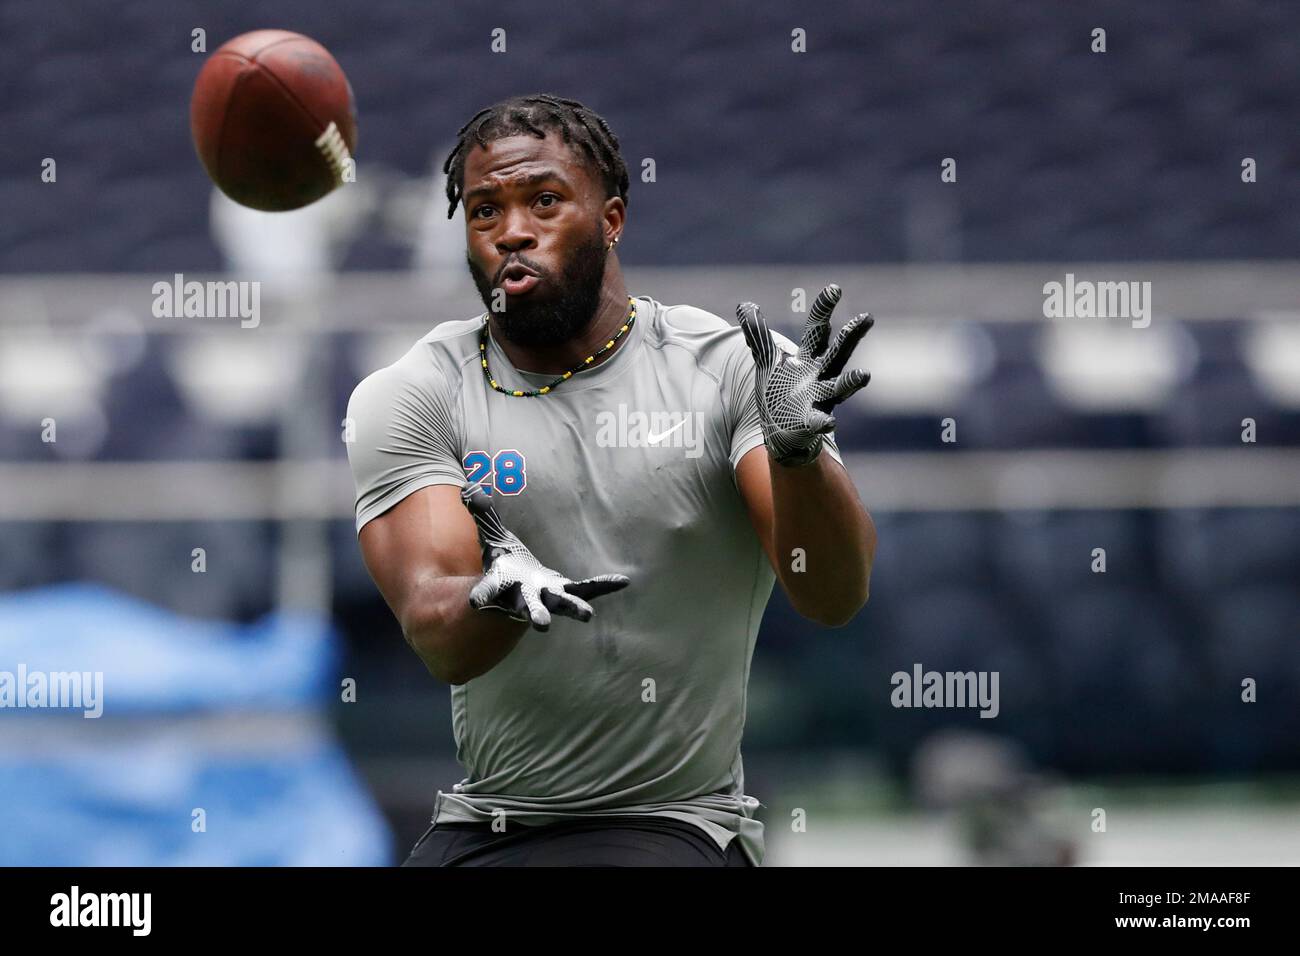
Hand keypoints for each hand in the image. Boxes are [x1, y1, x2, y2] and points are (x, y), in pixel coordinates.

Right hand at [460, 482, 629, 631]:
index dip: (482, 595)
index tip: (475, 603)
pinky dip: (602, 586)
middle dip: (536, 615)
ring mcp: (547, 596)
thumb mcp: (491, 536)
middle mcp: (524, 596)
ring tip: (588, 616)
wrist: (517, 587)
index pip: (489, 589)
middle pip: (529, 607)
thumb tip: (469, 487)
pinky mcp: (566, 591)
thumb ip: (483, 514)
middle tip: (542, 626)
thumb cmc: (503, 562)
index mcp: (502, 583)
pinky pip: (586, 589)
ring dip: (573, 609)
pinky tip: (623, 581)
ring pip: (561, 604)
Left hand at [737, 284, 873, 465]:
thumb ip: (758, 335)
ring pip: (838, 387)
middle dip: (851, 336)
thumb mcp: (767, 361)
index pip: (818, 329)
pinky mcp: (811, 422)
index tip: (834, 288)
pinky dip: (823, 421)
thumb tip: (745, 304)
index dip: (824, 309)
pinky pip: (819, 421)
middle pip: (838, 352)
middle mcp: (819, 376)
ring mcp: (818, 399)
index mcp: (809, 359)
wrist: (781, 432)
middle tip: (866, 318)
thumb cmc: (779, 393)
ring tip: (864, 375)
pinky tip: (828, 422)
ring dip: (851, 382)